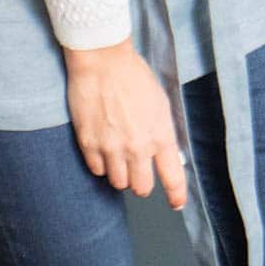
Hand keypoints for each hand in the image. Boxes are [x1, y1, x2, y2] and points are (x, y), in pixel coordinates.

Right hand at [64, 38, 187, 208]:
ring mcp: (111, 147)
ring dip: (120, 174)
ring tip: (118, 155)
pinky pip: (97, 170)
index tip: (176, 203)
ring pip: (118, 182)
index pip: (173, 178)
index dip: (176, 195)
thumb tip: (167, 156)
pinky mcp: (88, 143)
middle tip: (137, 172)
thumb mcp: (161, 106)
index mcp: (161, 137)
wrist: (102, 61)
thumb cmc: (134, 78)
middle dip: (141, 183)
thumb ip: (163, 134)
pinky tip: (103, 149)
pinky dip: (101, 164)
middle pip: (141, 188)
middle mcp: (137, 147)